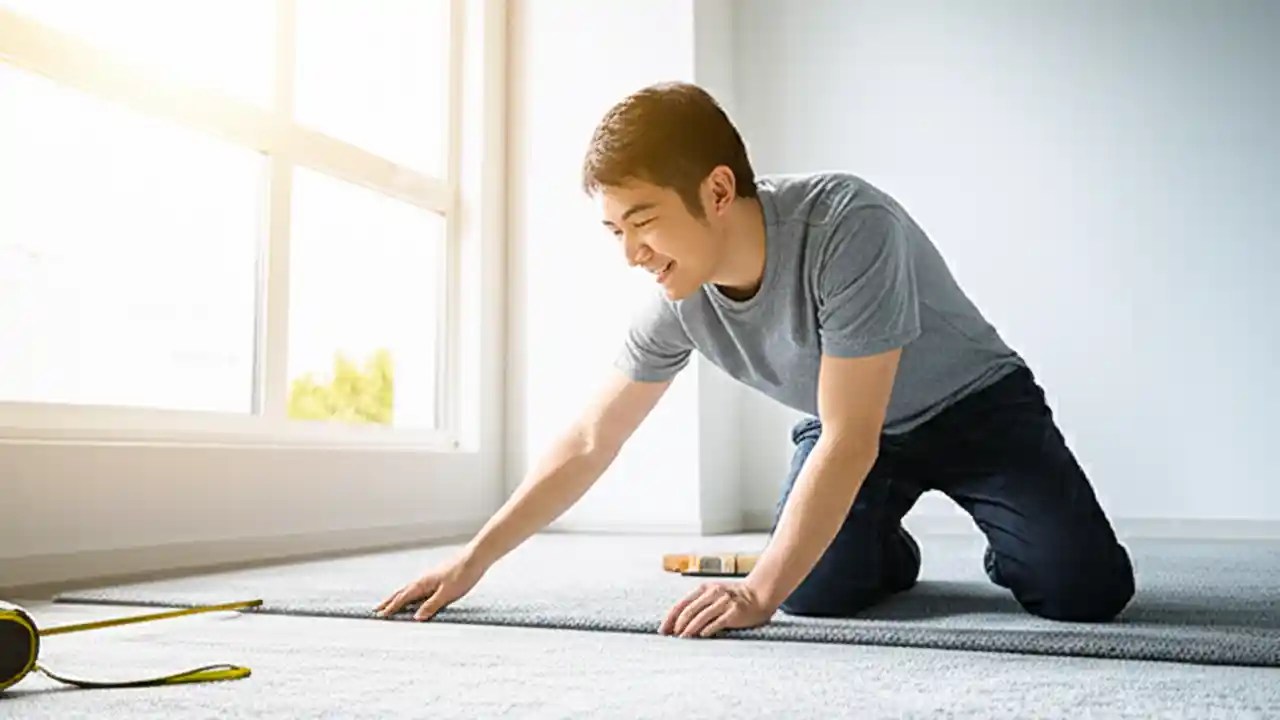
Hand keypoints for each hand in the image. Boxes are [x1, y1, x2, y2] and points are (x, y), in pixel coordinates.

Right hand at [374, 553, 485, 621]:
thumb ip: (431, 606)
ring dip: (399, 598)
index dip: (391, 607)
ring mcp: (430, 579)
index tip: (380, 615)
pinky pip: (419, 589)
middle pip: (402, 593)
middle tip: (377, 610)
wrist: (475, 558)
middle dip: (389, 602)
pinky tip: (415, 599)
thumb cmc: (463, 574)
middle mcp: (423, 580)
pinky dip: (411, 595)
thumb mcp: (447, 594)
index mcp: (423, 584)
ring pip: (410, 590)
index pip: (403, 598)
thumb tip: (416, 618)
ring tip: (391, 605)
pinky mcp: (438, 579)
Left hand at [659, 581, 775, 637]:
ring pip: (701, 617)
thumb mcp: (713, 594)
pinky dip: (707, 630)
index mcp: (704, 588)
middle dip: (677, 625)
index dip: (670, 618)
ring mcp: (724, 602)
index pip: (681, 604)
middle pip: (689, 610)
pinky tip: (701, 636)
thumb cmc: (733, 597)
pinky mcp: (734, 612)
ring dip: (689, 629)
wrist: (759, 594)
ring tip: (682, 639)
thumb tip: (677, 622)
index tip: (662, 630)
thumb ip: (698, 604)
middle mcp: (713, 593)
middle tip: (671, 637)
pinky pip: (718, 622)